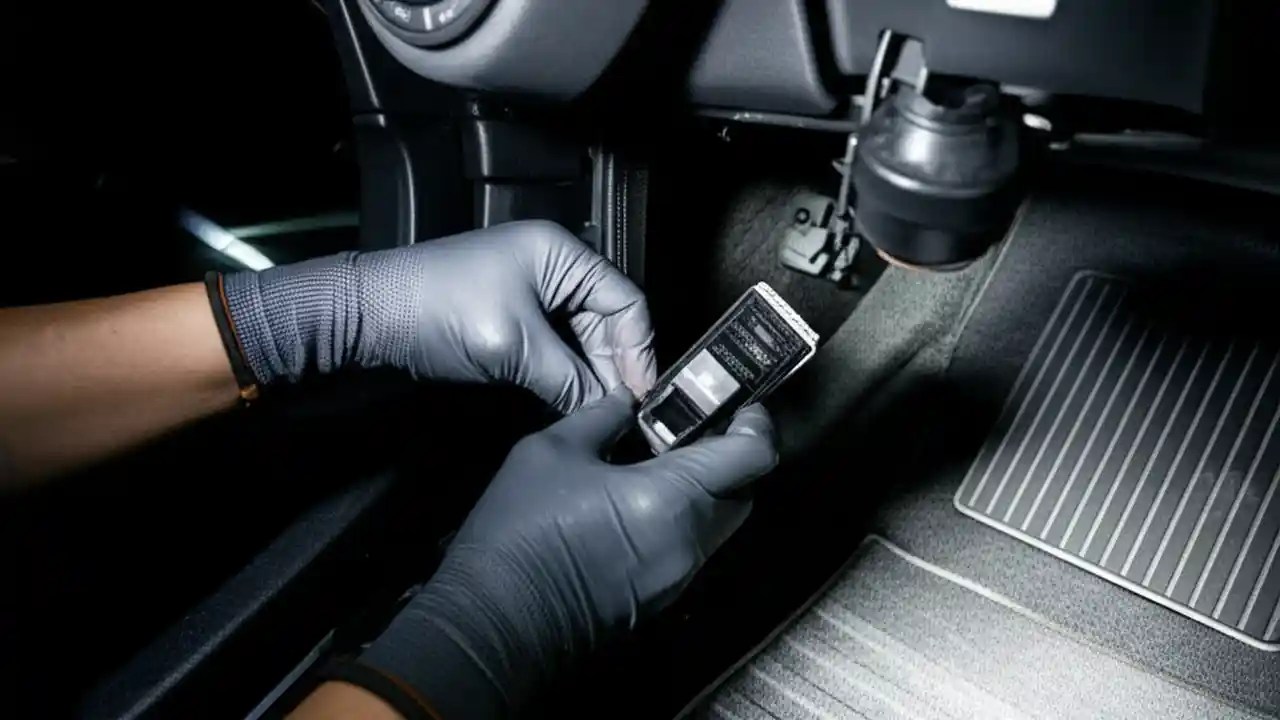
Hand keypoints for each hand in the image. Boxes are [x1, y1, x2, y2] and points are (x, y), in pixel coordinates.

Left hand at [222, 221, 655, 411]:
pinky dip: (565, 375)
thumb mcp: (513, 347)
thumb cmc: (435, 311)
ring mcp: (530, 295)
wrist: (367, 318)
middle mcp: (552, 269)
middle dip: (615, 366)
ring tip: (599, 414)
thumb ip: (568, 379)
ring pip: (581, 340)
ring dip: (590, 376)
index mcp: (560, 254)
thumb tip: (605, 410)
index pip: (626, 300)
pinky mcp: (511, 321)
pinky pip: (554, 348)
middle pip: (607, 322)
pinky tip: (571, 403)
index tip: (642, 394)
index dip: (639, 349)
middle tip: (623, 412)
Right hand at [360, 388, 777, 717]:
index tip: (739, 405)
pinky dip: (682, 518)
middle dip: (731, 457)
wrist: (498, 619)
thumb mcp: (553, 450)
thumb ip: (602, 417)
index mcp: (675, 496)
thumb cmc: (523, 530)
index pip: (755, 456)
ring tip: (659, 462)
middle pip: (745, 492)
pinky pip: (691, 548)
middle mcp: (691, 539)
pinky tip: (637, 501)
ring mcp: (679, 574)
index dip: (757, 423)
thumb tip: (628, 400)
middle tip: (694, 429)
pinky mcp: (660, 596)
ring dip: (705, 490)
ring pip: (719, 524)